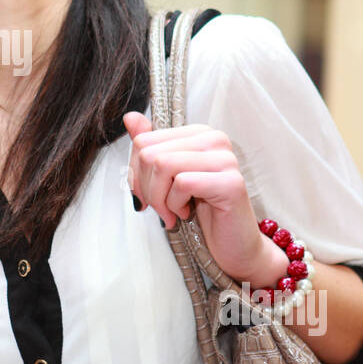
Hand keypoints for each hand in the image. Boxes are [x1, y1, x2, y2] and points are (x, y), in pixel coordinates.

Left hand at [124, 111, 285, 288]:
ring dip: (159, 198)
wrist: (233, 246)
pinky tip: (187, 213)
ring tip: (173, 211)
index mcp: (198, 133)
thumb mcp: (167, 179)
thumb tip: (130, 117)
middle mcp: (214, 139)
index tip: (149, 194)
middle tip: (160, 208)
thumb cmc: (200, 212)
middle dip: (145, 188)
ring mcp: (225, 158)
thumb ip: (150, 147)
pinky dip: (175, 204)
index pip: (143, 140)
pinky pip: (182, 183)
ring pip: (162, 165)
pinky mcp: (230, 182)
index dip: (136, 173)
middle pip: (149, 153)